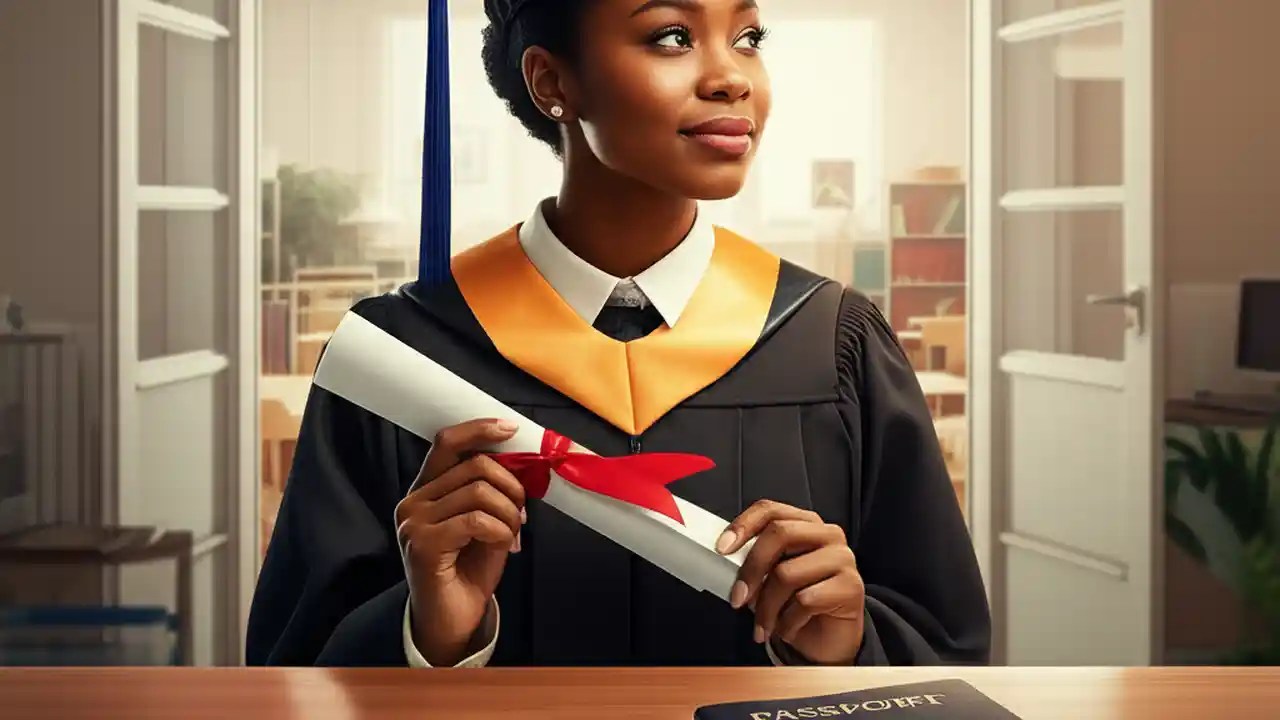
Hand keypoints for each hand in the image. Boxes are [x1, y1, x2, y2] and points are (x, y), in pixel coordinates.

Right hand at [395, 418, 525, 665]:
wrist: (452, 619)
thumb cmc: (468, 570)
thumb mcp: (485, 522)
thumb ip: (491, 492)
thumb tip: (519, 463)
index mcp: (426, 490)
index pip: (447, 443)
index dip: (479, 430)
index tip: (510, 429)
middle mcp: (413, 502)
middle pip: (474, 466)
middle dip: (511, 486)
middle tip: (521, 512)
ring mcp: (413, 522)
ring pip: (479, 491)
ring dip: (509, 513)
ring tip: (512, 533)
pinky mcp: (422, 544)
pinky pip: (476, 520)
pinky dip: (500, 530)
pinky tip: (503, 545)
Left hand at [717, 500, 864, 664]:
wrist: (829, 638)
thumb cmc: (797, 603)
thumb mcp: (771, 578)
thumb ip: (754, 562)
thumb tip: (726, 562)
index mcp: (805, 524)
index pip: (770, 510)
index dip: (743, 525)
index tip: (722, 548)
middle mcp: (827, 534)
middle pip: (779, 534)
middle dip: (751, 569)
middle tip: (737, 598)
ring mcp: (843, 558)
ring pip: (787, 574)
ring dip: (766, 608)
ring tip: (763, 624)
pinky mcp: (852, 586)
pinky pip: (805, 601)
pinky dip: (788, 621)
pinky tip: (788, 627)